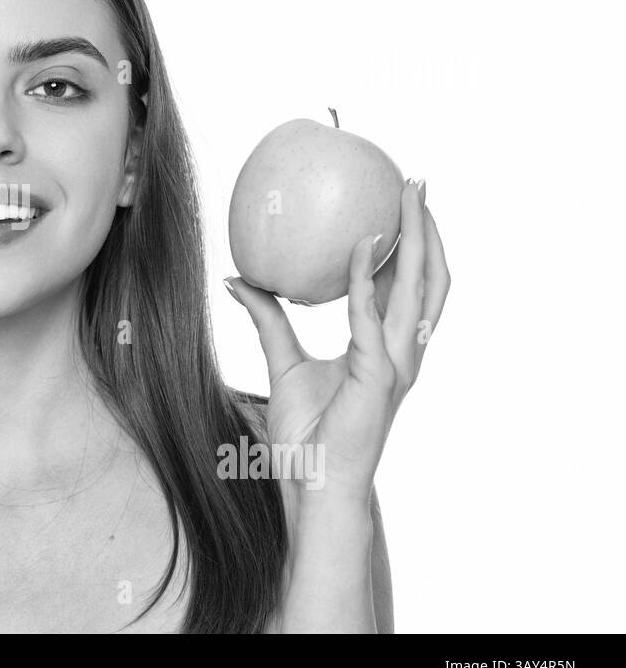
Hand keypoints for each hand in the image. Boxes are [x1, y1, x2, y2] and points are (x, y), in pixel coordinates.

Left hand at [224, 179, 449, 512]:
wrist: (313, 485)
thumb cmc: (305, 436)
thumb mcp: (282, 364)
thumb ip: (267, 319)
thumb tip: (238, 280)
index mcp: (386, 348)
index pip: (408, 285)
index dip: (411, 244)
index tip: (401, 202)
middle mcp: (401, 352)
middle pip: (430, 278)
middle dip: (429, 229)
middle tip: (416, 182)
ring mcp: (397, 364)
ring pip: (420, 289)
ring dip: (417, 239)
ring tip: (408, 197)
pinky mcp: (378, 376)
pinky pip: (371, 317)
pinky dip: (366, 279)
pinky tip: (359, 244)